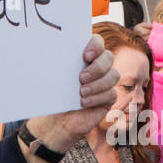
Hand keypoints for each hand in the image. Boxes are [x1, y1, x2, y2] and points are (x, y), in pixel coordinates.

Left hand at [22, 34, 118, 162]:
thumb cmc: (54, 95)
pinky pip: (111, 93)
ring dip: (98, 84)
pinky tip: (84, 103)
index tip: (85, 55)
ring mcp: (105, 81)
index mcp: (84, 56)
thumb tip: (48, 49)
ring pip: (113, 75)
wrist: (57, 120)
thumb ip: (56, 63)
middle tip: (81, 77)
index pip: (97, 41)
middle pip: (108, 57)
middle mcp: (98, 66)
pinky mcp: (108, 98)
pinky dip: (98, 98)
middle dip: (97, 67)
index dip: (95, 45)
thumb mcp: (53, 77)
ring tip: (81, 92)